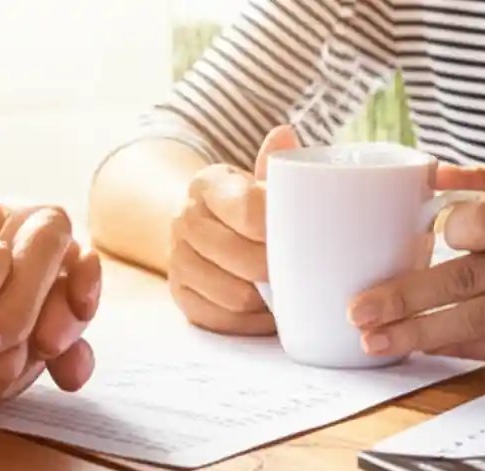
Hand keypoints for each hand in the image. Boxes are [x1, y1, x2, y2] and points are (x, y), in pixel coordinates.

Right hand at [167, 125, 300, 334]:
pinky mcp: (180, 296)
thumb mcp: (258, 181)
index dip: (283, 231)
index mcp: (206, 185)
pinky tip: (266, 310)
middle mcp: (184, 221)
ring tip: (288, 291)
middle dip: (281, 271)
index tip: (307, 238)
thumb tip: (286, 134)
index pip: (251, 211)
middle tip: (306, 272)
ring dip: (268, 302)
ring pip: (236, 296)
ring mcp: (177, 261)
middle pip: (246, 261)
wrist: (200, 227)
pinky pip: (223, 320)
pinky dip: (251, 322)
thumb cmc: (245, 206)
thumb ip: (275, 166)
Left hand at [348, 166, 484, 363]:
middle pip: (468, 279)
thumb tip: (430, 172)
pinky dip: (455, 349)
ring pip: (477, 321)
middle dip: (406, 298)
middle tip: (358, 311)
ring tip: (375, 341)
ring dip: (419, 333)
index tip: (422, 240)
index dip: (450, 232)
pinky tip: (418, 349)